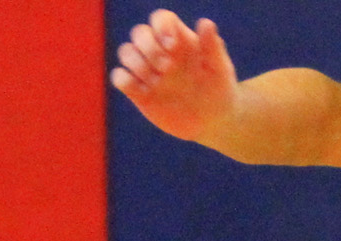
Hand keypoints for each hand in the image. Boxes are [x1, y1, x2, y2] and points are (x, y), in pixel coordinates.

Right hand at [112, 10, 239, 143]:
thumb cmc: (219, 90)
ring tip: (156, 82)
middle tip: (167, 69)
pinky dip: (123, 79)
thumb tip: (205, 23)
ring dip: (136, 62)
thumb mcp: (220, 69)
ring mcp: (147, 71)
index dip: (162, 25)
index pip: (161, 19)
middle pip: (140, 32)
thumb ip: (212, 46)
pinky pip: (119, 77)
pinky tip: (142, 91)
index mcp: (179, 40)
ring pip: (126, 51)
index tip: (172, 44)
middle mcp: (160, 52)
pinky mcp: (138, 92)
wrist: (213, 121)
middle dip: (149, 47)